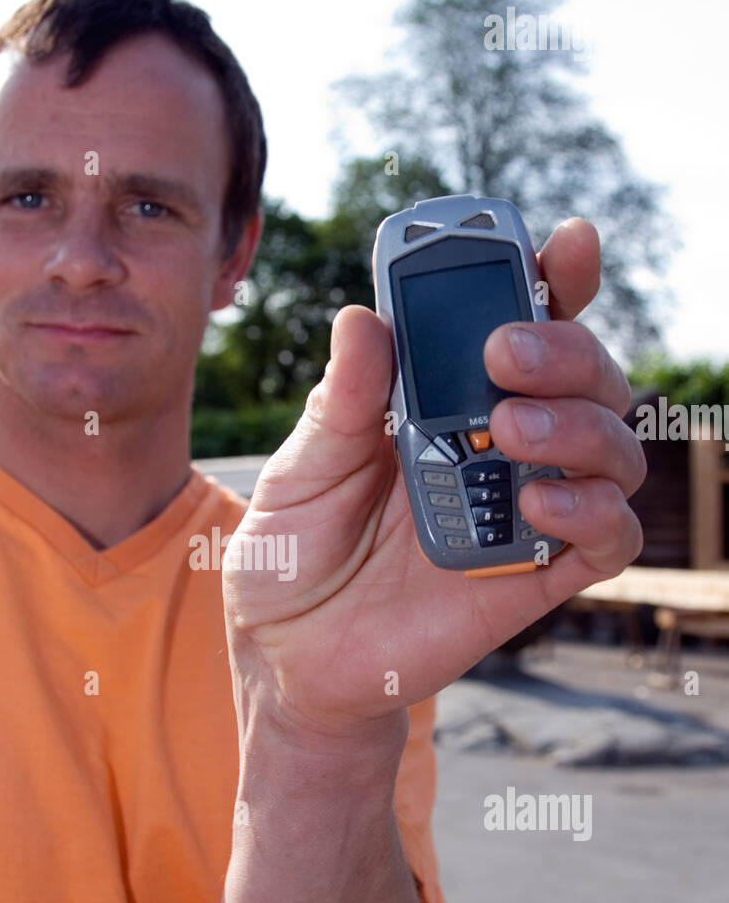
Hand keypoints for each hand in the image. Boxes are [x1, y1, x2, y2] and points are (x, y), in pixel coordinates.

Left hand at [222, 218, 645, 738]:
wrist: (286, 658)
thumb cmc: (292, 554)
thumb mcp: (299, 472)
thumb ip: (340, 404)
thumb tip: (362, 318)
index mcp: (442, 402)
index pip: (519, 325)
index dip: (555, 280)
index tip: (567, 244)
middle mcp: (496, 446)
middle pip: (586, 375)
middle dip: (566, 347)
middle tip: (506, 353)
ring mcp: (521, 510)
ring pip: (615, 447)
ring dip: (583, 425)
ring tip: (510, 431)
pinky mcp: (532, 578)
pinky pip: (607, 539)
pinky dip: (594, 514)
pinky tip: (539, 506)